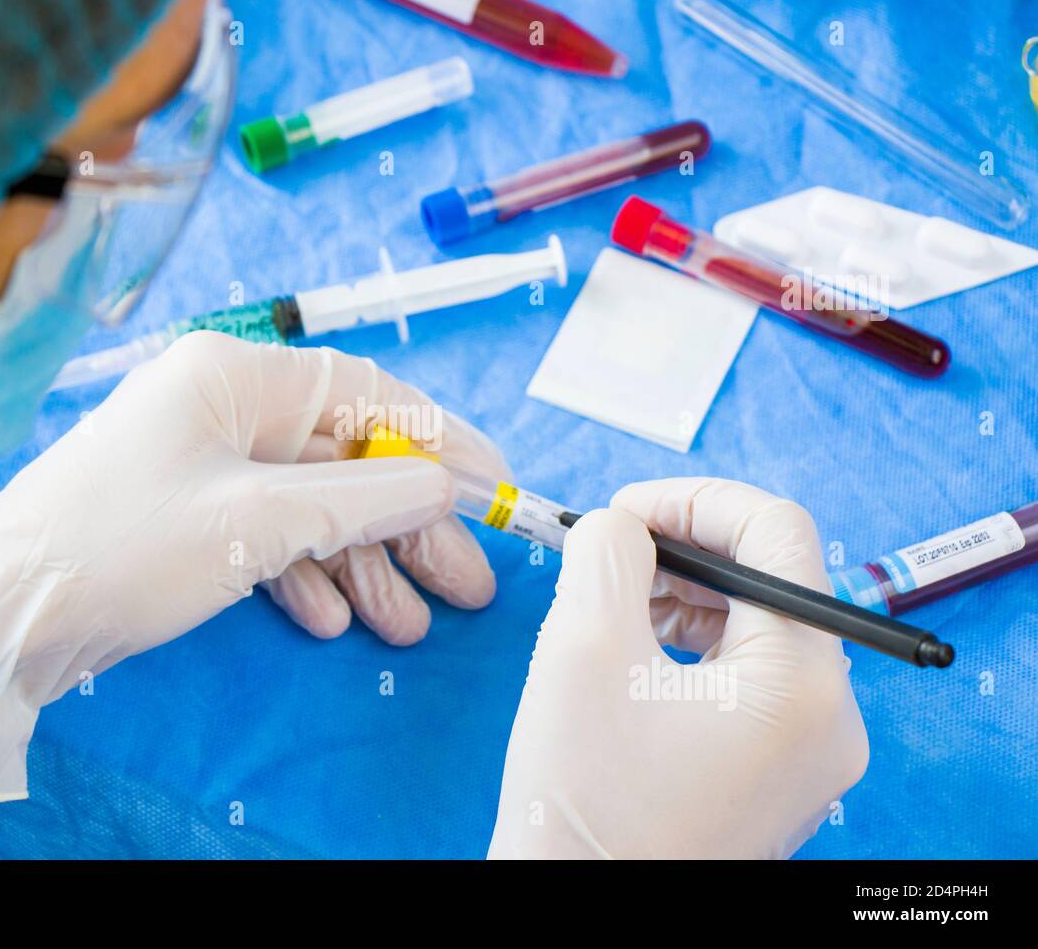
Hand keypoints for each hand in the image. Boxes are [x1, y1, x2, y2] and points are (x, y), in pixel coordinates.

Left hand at [0, 332, 507, 799]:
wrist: (0, 625)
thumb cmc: (127, 548)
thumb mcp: (257, 523)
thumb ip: (361, 500)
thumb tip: (442, 487)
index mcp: (233, 375)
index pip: (364, 391)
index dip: (438, 441)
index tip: (493, 491)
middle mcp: (219, 409)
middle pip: (343, 457)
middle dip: (404, 525)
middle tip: (466, 585)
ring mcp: (200, 466)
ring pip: (308, 506)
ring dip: (361, 564)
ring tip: (408, 625)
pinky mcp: (184, 520)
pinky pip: (265, 536)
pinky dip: (302, 575)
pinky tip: (331, 620)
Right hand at [487, 477, 868, 858]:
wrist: (578, 913)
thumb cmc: (582, 803)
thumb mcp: (581, 649)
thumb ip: (608, 553)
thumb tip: (625, 522)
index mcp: (800, 683)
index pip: (777, 533)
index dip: (694, 500)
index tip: (624, 510)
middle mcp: (829, 716)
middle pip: (772, 580)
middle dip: (684, 548)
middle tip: (610, 549)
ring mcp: (809, 749)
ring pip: (758, 626)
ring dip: (686, 593)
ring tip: (614, 601)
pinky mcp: (779, 769)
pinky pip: (749, 675)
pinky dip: (694, 642)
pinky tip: (636, 646)